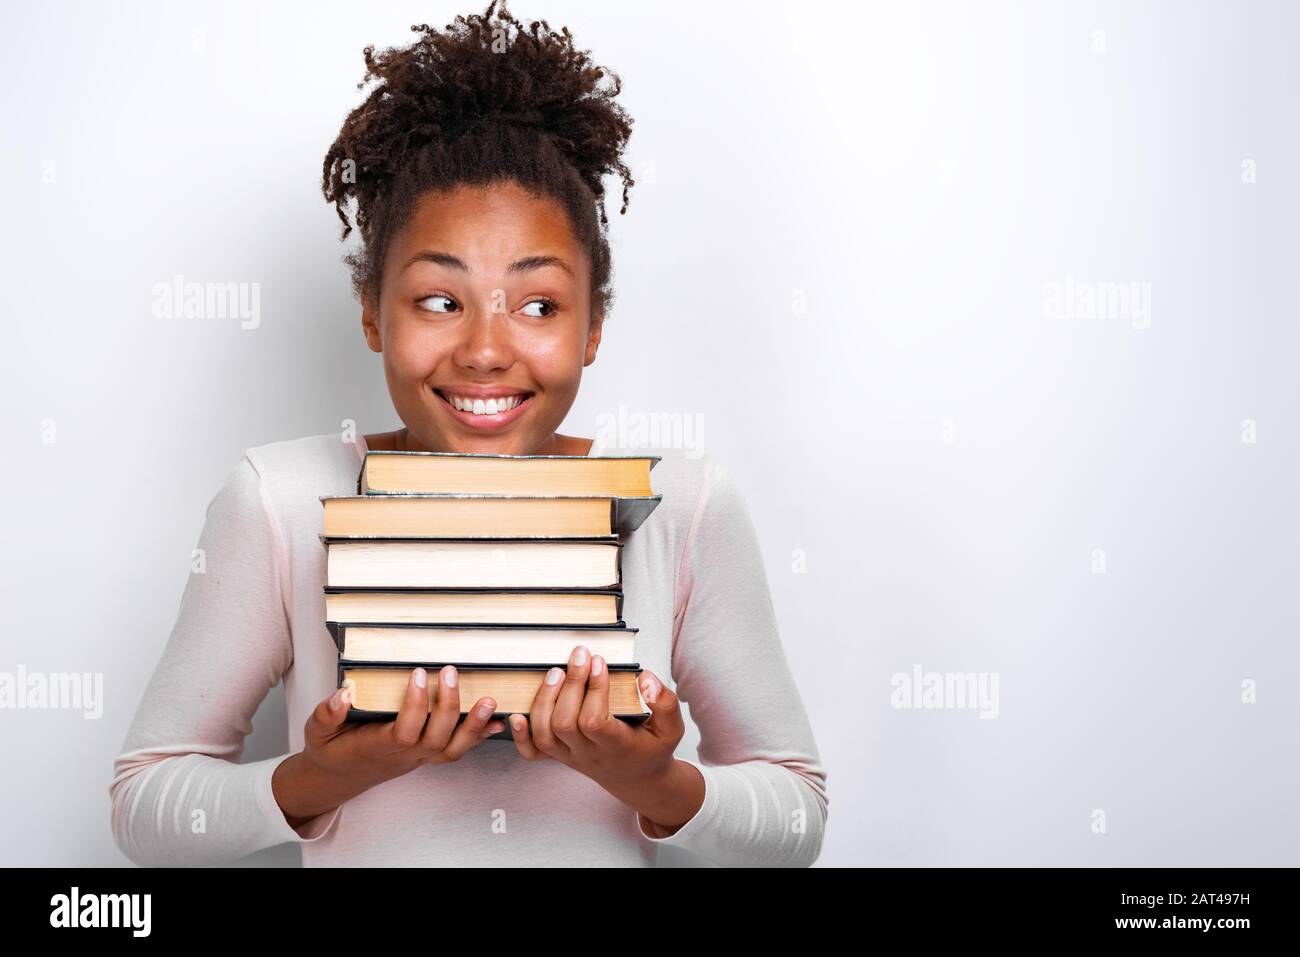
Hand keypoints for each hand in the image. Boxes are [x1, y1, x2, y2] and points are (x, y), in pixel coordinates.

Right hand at [273, 666, 505, 826]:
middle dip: (449, 706)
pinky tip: (497, 721)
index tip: (420, 672)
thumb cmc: (332, 749)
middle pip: (436, 738)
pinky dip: (479, 736)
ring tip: (491, 699)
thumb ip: (327, 714)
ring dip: (474, 725)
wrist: (341, 776)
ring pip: (453, 749)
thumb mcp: (318, 732)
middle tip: (453, 671)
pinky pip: (458, 749)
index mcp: (378, 746)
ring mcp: (420, 758)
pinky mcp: (429, 755)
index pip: (405, 730)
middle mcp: (405, 755)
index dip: (416, 704)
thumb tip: (344, 693)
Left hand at [505, 646, 683, 791]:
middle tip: (579, 655)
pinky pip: (532, 752)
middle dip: (569, 686)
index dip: (593, 690)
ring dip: (545, 700)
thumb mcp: (672, 728)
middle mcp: (589, 754)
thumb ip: (664, 703)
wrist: (638, 778)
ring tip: (556, 671)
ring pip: (546, 734)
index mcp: (617, 746)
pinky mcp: (559, 756)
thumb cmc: (653, 748)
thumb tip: (644, 678)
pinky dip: (521, 734)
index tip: (599, 662)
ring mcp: (570, 756)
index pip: (594, 720)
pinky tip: (518, 713)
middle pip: (565, 723)